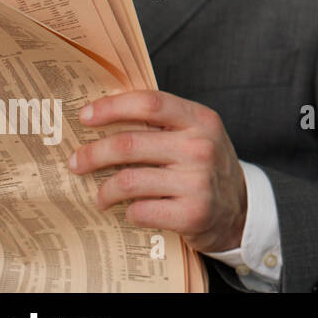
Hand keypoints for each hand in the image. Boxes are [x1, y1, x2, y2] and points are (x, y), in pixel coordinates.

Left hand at [69, 90, 248, 253]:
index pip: (150, 103)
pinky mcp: (192, 213)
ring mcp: (198, 182)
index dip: (112, 107)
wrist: (241, 209)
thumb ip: (163, 123)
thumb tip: (102, 115)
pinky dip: (127, 211)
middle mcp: (202, 147)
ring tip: (100, 195)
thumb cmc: (205, 167)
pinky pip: (140, 210)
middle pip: (129, 143)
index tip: (85, 116)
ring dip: (103, 190)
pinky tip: (129, 210)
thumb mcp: (197, 135)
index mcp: (201, 120)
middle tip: (76, 162)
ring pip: (128, 180)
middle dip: (93, 153)